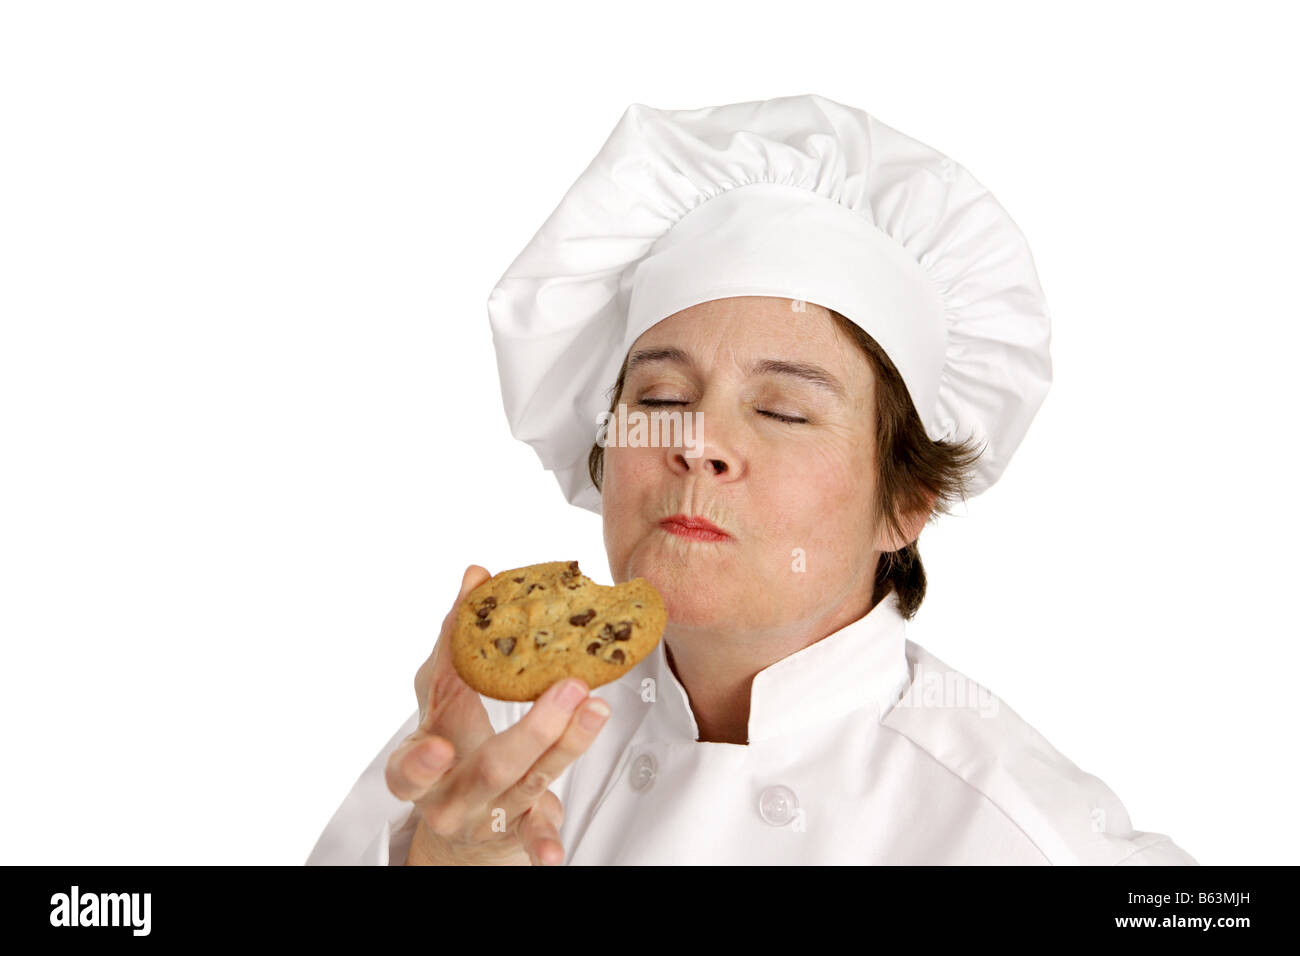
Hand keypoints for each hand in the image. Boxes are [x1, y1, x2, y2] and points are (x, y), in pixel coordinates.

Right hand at [386, 565, 610, 864]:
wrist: (454, 820)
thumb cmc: (448, 739)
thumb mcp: (441, 693)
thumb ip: (455, 638)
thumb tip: (476, 573)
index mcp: (421, 756)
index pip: (414, 755)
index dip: (420, 758)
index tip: (438, 745)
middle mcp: (447, 793)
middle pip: (490, 767)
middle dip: (533, 729)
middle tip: (568, 686)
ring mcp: (481, 815)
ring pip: (525, 785)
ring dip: (564, 747)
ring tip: (595, 708)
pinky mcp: (512, 831)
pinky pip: (531, 836)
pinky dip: (543, 843)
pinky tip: (556, 853)